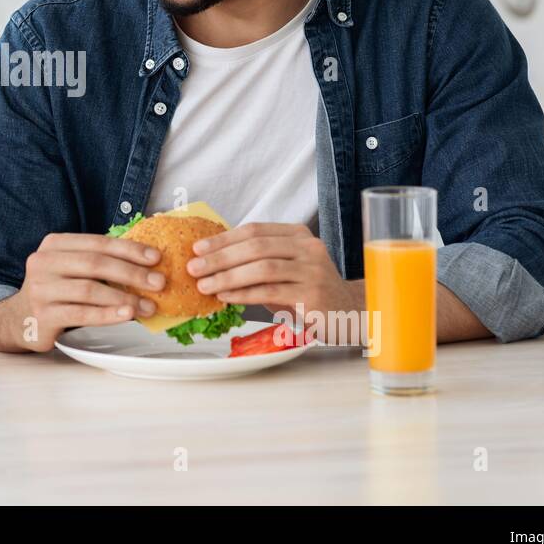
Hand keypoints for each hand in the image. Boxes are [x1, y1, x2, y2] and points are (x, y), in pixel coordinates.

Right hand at [13, 233, 164, 351]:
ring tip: (148, 306)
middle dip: (131, 273)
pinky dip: (108, 315)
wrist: (20, 319)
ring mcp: (41, 289)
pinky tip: (127, 316)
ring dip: (124, 298)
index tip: (156, 257)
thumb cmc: (56, 291)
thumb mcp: (70, 268)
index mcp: (54, 244)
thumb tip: (146, 263)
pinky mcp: (44, 315)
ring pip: (89, 290)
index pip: (97, 243)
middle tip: (158, 282)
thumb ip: (98, 261)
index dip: (129, 249)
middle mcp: (44, 262)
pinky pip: (82, 313)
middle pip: (95, 264)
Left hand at [187, 223, 362, 341]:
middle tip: (194, 267)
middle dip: (220, 257)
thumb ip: (256, 262)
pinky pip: (270, 291)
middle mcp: (308, 248)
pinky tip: (225, 297)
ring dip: (227, 276)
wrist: (349, 313)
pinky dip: (243, 293)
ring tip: (204, 285)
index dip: (223, 238)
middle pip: (256, 246)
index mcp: (298, 235)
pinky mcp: (313, 295)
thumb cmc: (308, 292)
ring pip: (262, 267)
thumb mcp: (284, 270)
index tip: (198, 248)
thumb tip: (211, 261)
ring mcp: (313, 271)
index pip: (254, 230)